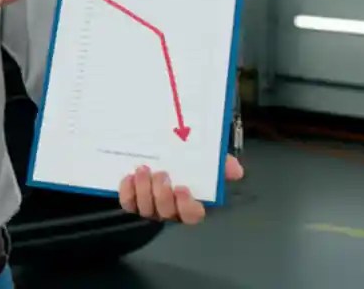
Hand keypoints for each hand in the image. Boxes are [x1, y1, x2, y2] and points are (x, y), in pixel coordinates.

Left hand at [118, 155, 244, 224]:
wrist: (154, 148)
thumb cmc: (182, 157)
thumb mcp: (205, 157)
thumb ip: (221, 164)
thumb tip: (236, 170)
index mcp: (189, 200)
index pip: (192, 215)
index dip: (186, 206)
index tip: (182, 188)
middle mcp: (169, 207)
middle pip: (166, 213)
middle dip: (162, 196)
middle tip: (161, 175)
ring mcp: (149, 205)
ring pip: (146, 210)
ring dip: (144, 190)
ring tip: (143, 170)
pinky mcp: (132, 199)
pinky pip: (128, 204)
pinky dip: (127, 191)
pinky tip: (129, 177)